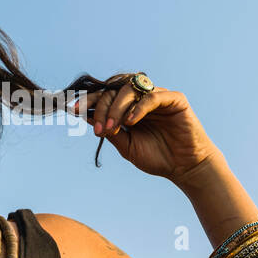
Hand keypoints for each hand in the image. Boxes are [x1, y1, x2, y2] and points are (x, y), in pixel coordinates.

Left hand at [71, 75, 218, 182]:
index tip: (73, 110)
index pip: (106, 96)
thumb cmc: (157, 157)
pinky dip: (138, 107)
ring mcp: (158, 96)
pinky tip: (130, 122)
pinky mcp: (174, 99)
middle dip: (102, 107)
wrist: (184, 168)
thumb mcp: (126, 146)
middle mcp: (142, 98)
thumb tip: (85, 116)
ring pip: (131, 89)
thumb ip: (109, 130)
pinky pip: (152, 96)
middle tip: (98, 128)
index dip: (89, 100)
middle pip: (115, 90)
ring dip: (117, 106)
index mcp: (129, 107)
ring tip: (112, 126)